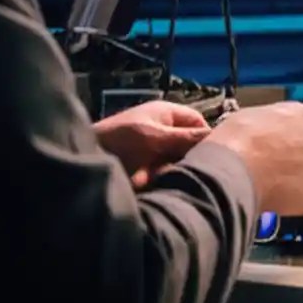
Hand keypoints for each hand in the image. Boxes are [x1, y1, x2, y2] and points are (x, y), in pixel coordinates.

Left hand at [94, 101, 210, 188]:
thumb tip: (219, 136)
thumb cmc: (117, 141)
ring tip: (184, 181)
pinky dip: (172, 182)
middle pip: (192, 144)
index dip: (207, 136)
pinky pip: (170, 177)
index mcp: (165, 114)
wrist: (83, 163)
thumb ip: (186, 137)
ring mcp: (155, 153)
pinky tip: (173, 188)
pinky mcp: (149, 174)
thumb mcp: (154, 136)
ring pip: (182, 163)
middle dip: (195, 157)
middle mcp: (163, 132)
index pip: (197, 122)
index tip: (216, 154)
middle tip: (202, 171)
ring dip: (183, 172)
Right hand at [203, 102, 302, 216]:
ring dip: (298, 181)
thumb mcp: (252, 116)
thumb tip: (266, 132)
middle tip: (275, 167)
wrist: (234, 172)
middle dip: (298, 160)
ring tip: (272, 184)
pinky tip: (275, 197)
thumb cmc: (237, 142)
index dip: (288, 138)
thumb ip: (271, 122)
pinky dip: (294, 201)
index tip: (279, 146)